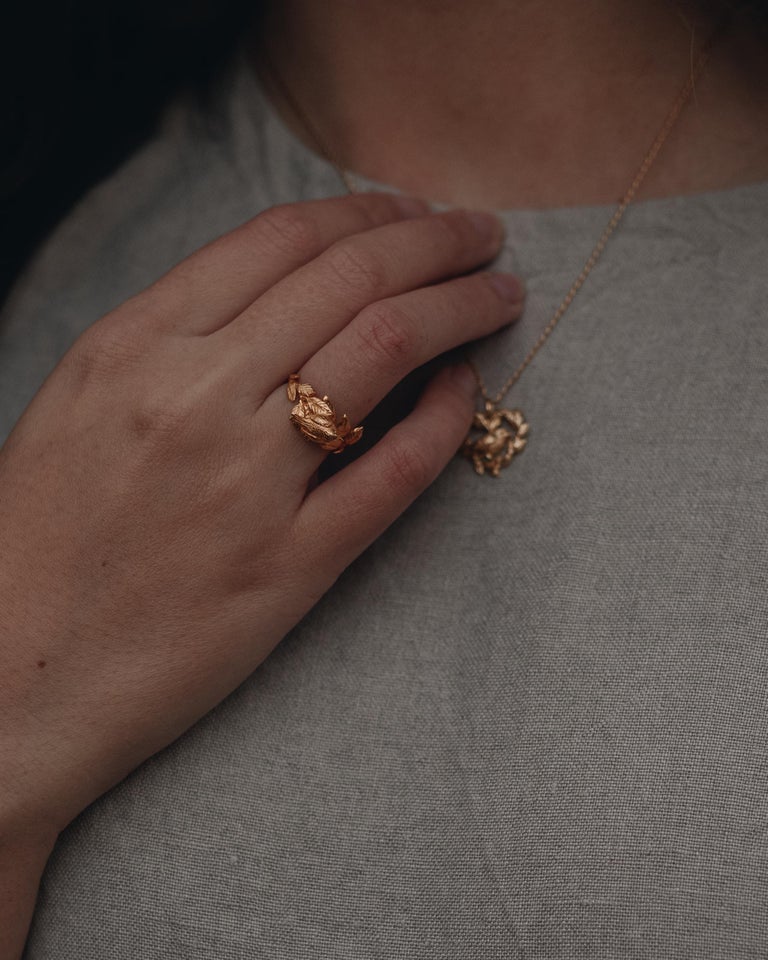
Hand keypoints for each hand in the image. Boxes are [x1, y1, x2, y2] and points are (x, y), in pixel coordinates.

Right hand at [0, 192, 523, 840]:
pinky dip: (447, 417)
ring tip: (497, 292)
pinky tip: (465, 391)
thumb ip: (176, 340)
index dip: (366, 211)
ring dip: (460, 306)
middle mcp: (194, 396)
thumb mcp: (84, 404)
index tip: (413, 212)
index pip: (281, 239)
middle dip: (436, 239)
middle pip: (350, 277)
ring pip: (386, 348)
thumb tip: (291, 293)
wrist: (12, 678)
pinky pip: (395, 471)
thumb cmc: (40, 537)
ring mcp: (247, 482)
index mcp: (133, 345)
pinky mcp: (289, 566)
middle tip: (483, 234)